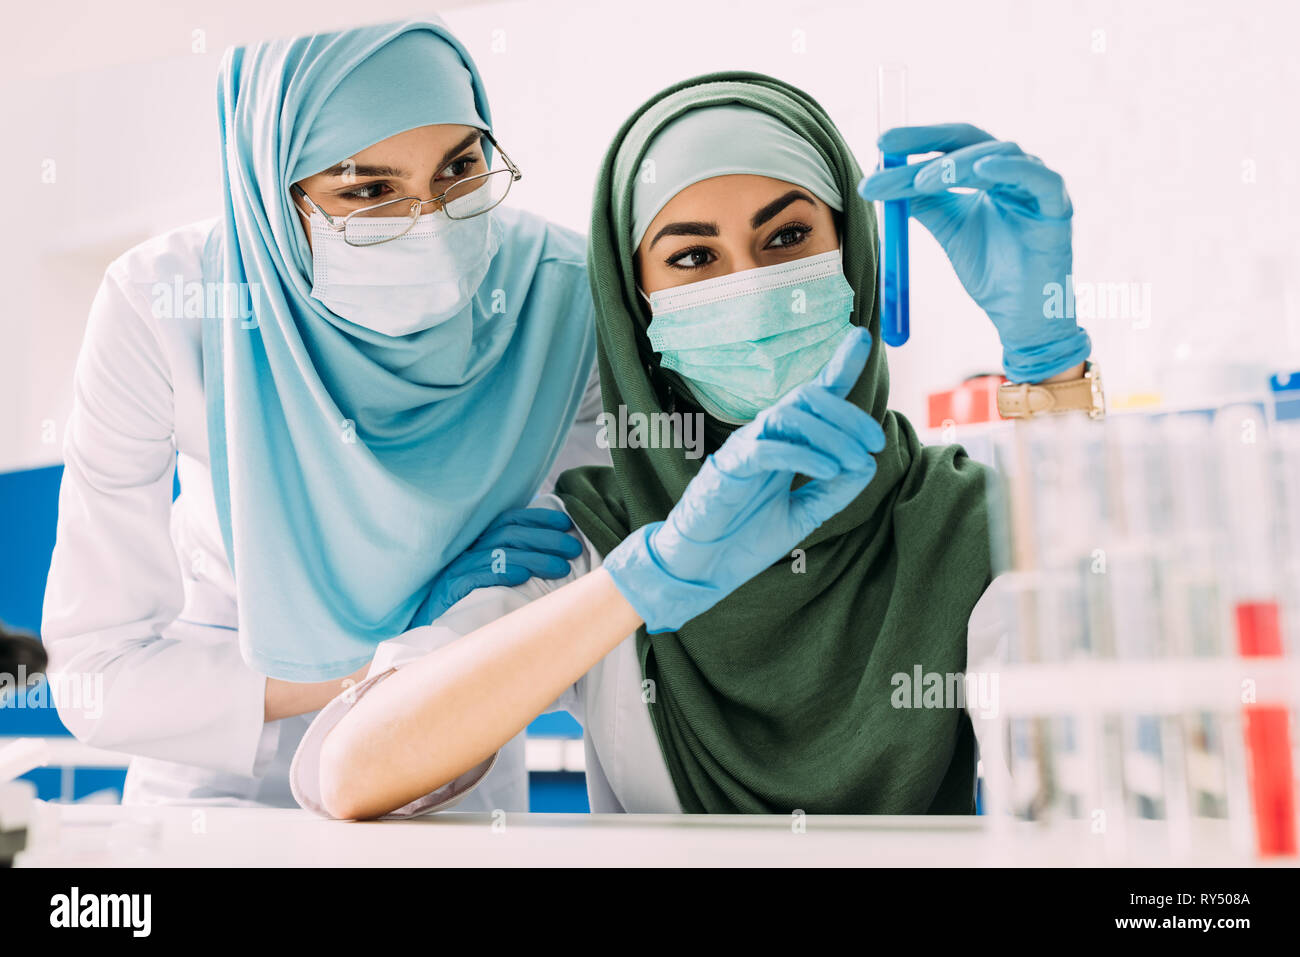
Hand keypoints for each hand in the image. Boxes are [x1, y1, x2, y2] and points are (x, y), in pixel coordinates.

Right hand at [412, 508, 582, 625]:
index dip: (538, 518)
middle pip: (509, 534)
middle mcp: (468, 552)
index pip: (510, 520)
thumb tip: (560, 559)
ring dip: (533, 557)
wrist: (432, 637)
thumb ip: (520, 565)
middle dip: (545, 538)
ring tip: (560, 567)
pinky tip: (523, 576)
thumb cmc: (472, 609)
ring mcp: (457, 569)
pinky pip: (477, 575)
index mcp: (480, 545)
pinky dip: (502, 572)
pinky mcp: (450, 589)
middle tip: (573, 548)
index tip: (566, 524)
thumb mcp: (498, 583)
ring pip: (499, 553)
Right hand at [603, 327, 885, 632]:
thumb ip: (832, 492)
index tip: (861, 339)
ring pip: (790, 416)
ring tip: (857, 460)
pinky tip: (830, 470)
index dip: (837, 367)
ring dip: (832, 434)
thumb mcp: (802, 516)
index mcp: (781, 444)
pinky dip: (804, 455)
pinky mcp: (729, 468)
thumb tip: (866, 465)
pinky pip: (768, 449)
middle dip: (848, 414)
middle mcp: (763, 437)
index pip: (812, 398)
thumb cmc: (742, 541)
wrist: (701, 571)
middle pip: (808, 399)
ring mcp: (743, 449)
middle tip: (874, 442)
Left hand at [857, 123, 1090, 382]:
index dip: (916, 139)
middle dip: (925, 140)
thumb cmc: (990, 271)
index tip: (879, 143)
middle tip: (887, 146)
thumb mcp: (948, 229)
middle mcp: (1013, 169)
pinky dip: (1009, 170)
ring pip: (997, 155)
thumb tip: (881, 178)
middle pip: (968, 139)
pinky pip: (1039, 178)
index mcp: (988, 173)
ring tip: (921, 181)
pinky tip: (982, 170)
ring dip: (955, 164)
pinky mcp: (1058, 206)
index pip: (950, 143)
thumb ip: (923, 202)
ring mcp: (1037, 184)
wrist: (1018, 314)